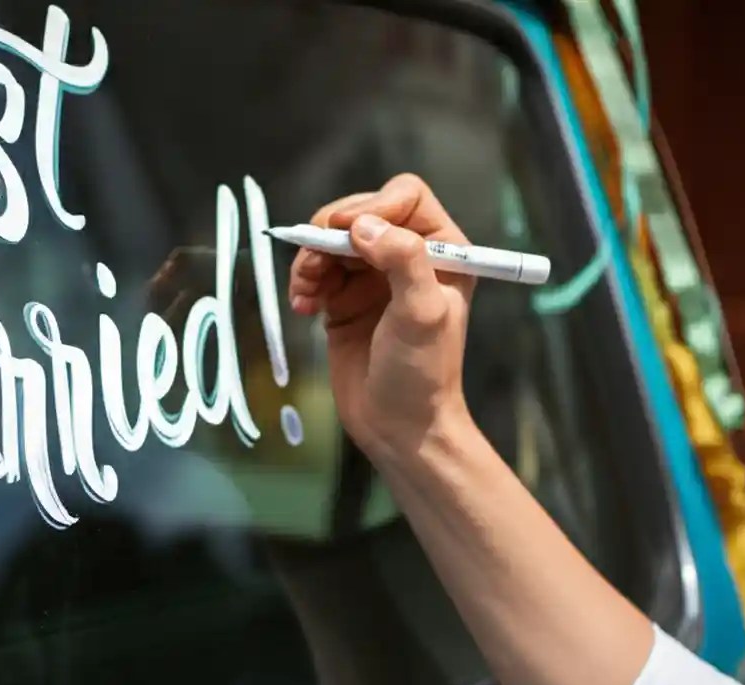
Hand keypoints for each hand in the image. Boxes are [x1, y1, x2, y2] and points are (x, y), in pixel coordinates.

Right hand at [288, 174, 475, 460]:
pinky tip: (302, 306)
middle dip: (331, 231)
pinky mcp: (343, 299)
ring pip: (331, 240)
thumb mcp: (422, 314)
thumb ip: (401, 260)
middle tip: (315, 259)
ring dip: (310, 258)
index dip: (373, 205)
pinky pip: (316, 270)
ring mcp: (372, 277)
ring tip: (305, 291)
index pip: (405, 197)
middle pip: (360, 212)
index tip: (346, 231)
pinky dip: (303, 280)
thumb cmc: (421, 374)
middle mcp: (406, 256)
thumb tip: (362, 226)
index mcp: (441, 250)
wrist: (398, 427)